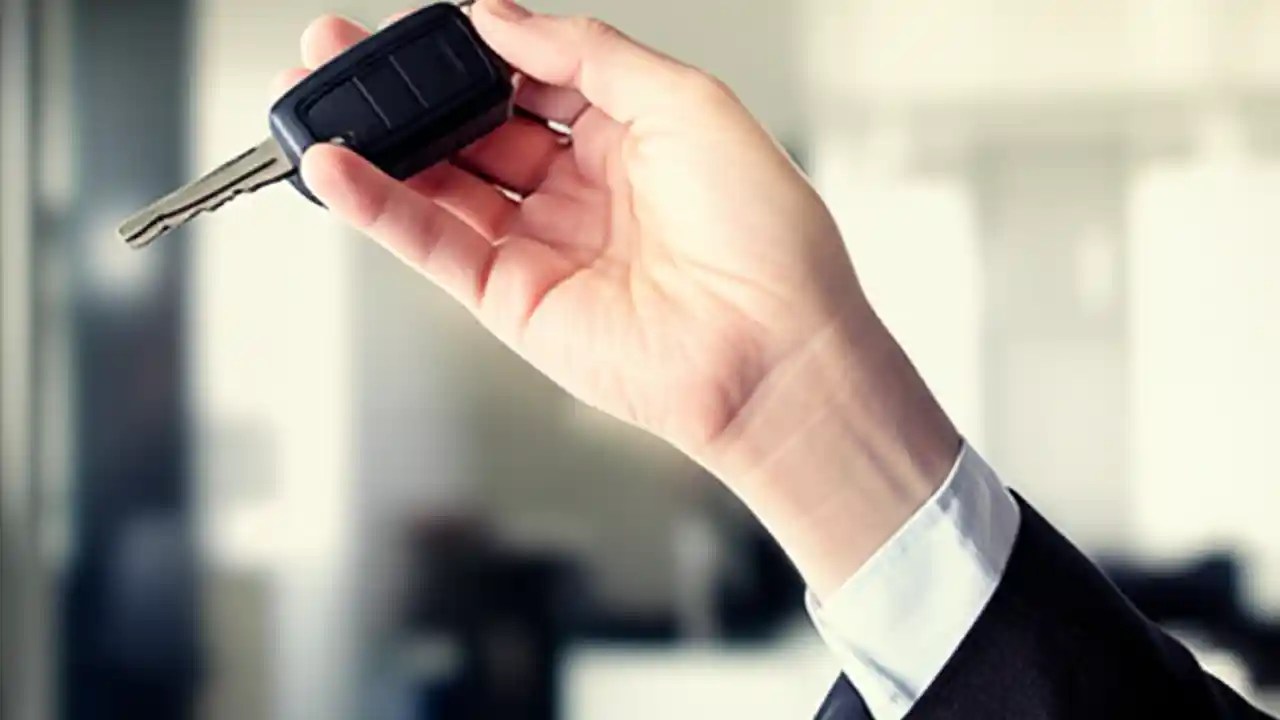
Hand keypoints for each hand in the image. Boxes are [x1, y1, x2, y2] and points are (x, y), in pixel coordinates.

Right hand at [280, 0, 959, 595]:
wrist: (774, 349)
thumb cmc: (764, 236)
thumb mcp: (687, 101)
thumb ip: (588, 54)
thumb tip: (501, 19)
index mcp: (630, 138)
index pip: (529, 81)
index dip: (476, 53)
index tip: (427, 26)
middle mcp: (582, 191)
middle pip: (474, 130)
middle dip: (410, 91)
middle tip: (344, 48)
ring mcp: (544, 247)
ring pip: (441, 185)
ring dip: (377, 143)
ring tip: (317, 94)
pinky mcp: (514, 302)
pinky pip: (433, 246)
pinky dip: (379, 208)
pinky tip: (336, 167)